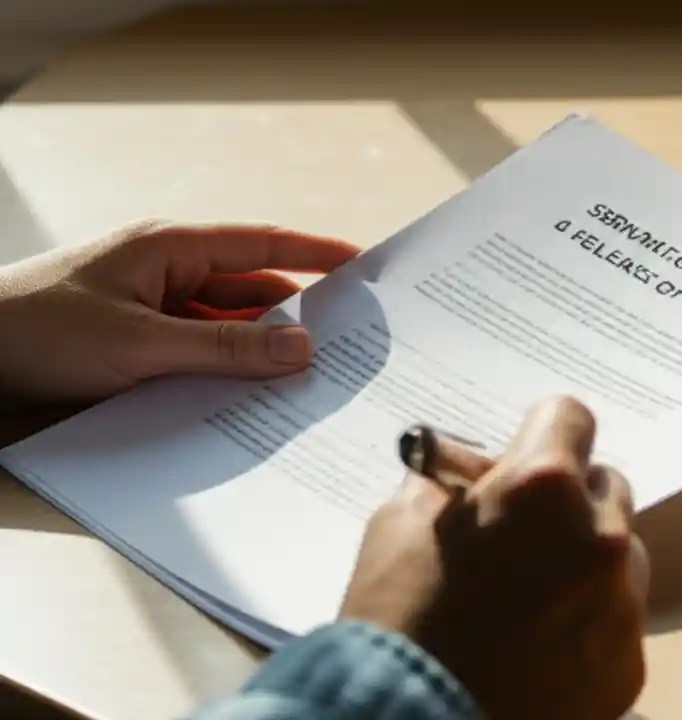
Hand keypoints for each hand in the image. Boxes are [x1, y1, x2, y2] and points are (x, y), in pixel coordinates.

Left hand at [0, 221, 358, 406]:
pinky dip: (227, 374)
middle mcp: (165, 274)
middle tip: (350, 346)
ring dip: (260, 353)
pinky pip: (199, 356)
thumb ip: (226, 346)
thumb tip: (302, 346)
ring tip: (309, 383)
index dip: (319, 253)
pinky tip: (251, 401)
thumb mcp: (140, 343)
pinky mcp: (135, 347)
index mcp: (170, 248)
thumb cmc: (36, 331)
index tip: (368, 266)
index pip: (264, 244)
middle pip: (252, 291)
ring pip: (227, 329)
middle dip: (299, 318)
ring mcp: (149, 311)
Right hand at [341, 396, 648, 719]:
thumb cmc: (396, 620)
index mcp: (544, 486)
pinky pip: (618, 617)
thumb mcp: (400, 523)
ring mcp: (622, 602)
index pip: (570, 416)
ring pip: (619, 552)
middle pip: (603, 485)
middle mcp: (600, 535)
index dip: (540, 434)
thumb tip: (478, 470)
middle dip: (566, 499)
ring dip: (584, 559)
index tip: (521, 458)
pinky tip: (541, 645)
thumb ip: (452, 483)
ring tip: (531, 597)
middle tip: (521, 532)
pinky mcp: (630, 662)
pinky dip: (588, 621)